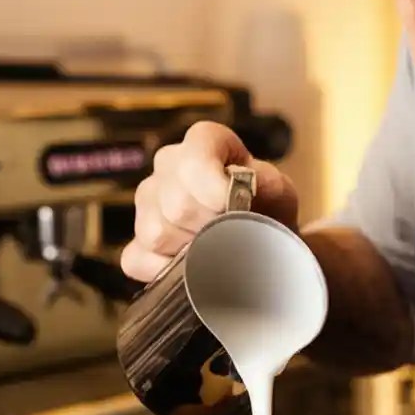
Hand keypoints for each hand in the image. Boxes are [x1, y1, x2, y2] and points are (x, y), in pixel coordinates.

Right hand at [120, 121, 298, 281]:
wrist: (261, 234)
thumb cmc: (267, 206)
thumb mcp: (277, 191)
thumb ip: (263, 186)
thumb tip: (239, 197)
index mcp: (203, 142)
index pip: (194, 160)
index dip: (214, 189)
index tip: (234, 208)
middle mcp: (167, 164)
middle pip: (177, 205)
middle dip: (210, 228)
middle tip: (233, 235)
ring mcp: (146, 201)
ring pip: (157, 233)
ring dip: (191, 250)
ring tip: (216, 247)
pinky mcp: (136, 239)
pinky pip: (139, 259)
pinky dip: (167, 272)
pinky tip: (191, 267)